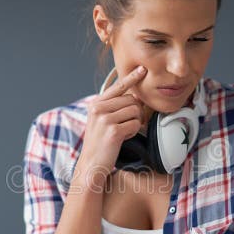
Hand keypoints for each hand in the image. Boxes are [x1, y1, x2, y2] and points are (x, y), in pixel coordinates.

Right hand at [74, 66, 146, 183]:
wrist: (91, 164)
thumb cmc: (100, 143)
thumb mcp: (101, 120)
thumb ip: (114, 107)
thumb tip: (136, 96)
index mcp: (96, 104)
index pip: (118, 87)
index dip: (132, 77)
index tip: (142, 69)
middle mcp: (98, 108)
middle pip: (132, 100)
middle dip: (135, 112)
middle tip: (127, 124)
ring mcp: (105, 119)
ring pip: (135, 111)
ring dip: (135, 122)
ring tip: (123, 131)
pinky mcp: (113, 131)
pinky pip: (136, 124)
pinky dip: (134, 131)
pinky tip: (124, 137)